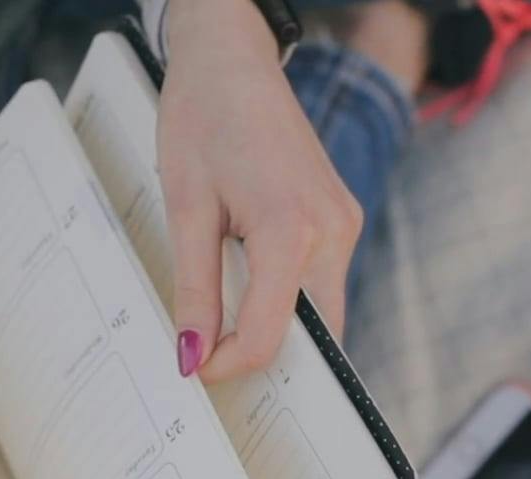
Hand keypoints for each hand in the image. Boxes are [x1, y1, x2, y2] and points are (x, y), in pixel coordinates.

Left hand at [159, 0, 363, 381]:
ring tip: (228, 328)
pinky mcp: (342, 218)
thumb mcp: (186, 209)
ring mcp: (345, 223)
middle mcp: (333, 230)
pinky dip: (292, 301)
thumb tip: (192, 353)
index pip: (271, 334)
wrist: (231, 59)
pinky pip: (324, 282)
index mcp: (291, 229)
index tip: (197, 367)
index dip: (231, 364)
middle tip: (216, 362)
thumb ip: (194, 290)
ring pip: (325, 313)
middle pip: (315, 335)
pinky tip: (251, 291)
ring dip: (282, 330)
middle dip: (268, 359)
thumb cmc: (203, 118)